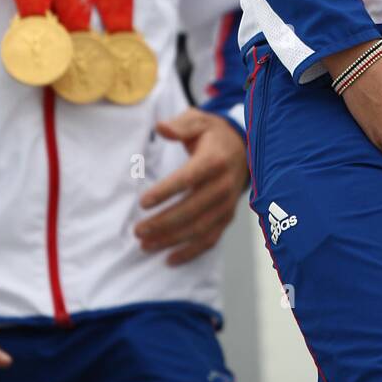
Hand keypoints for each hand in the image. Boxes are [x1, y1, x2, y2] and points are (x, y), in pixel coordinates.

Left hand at [134, 109, 247, 265]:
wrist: (243, 149)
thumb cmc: (212, 135)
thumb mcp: (198, 121)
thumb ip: (180, 125)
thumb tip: (161, 128)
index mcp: (215, 160)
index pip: (188, 178)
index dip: (166, 192)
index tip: (143, 203)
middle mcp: (224, 184)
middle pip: (192, 209)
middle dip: (163, 222)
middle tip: (138, 230)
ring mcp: (227, 204)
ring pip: (199, 228)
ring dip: (171, 239)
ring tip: (145, 244)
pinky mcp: (227, 217)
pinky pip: (210, 239)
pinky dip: (191, 252)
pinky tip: (169, 259)